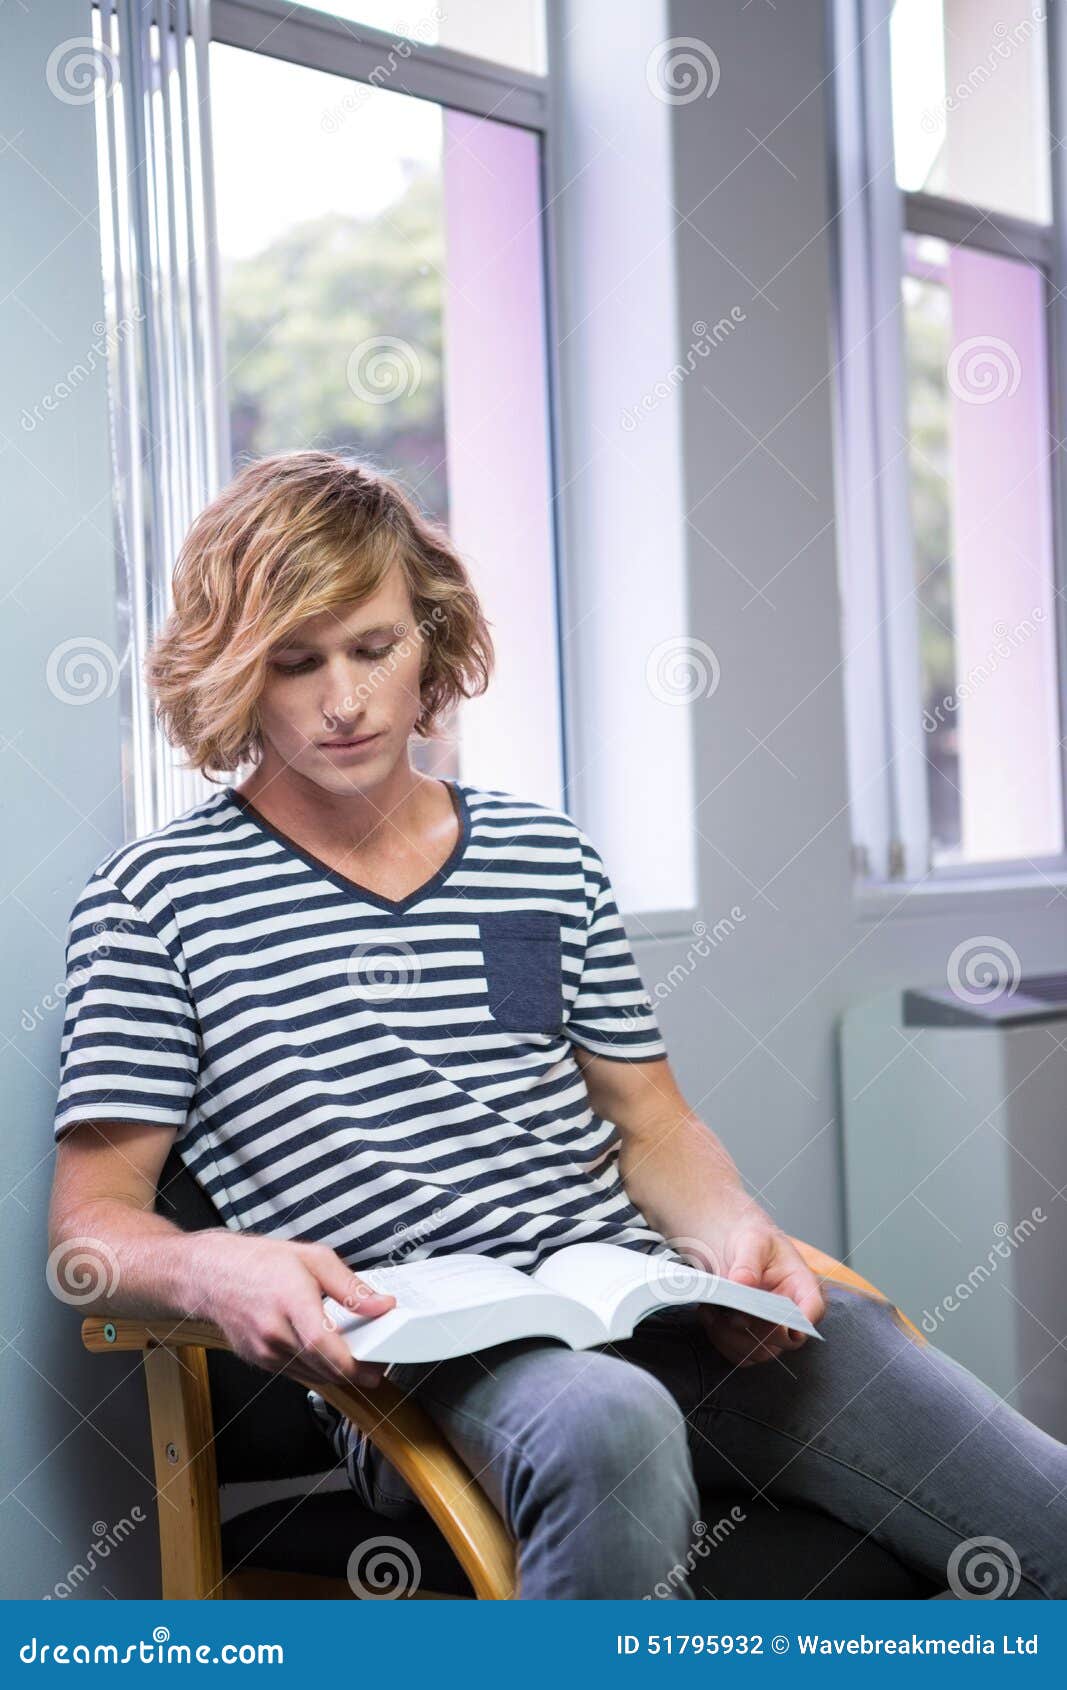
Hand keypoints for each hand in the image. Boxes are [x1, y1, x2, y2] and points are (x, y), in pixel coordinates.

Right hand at [186, 1230, 396, 1389]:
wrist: (210, 1275)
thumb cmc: (258, 1262)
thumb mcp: (313, 1258)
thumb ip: (350, 1287)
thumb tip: (381, 1305)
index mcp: (289, 1299)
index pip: (322, 1344)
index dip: (351, 1362)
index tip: (375, 1367)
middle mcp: (273, 1331)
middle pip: (321, 1367)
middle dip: (354, 1372)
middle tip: (375, 1360)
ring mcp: (263, 1350)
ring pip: (311, 1375)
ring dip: (336, 1372)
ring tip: (354, 1354)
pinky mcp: (259, 1360)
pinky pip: (296, 1373)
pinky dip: (316, 1368)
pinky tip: (325, 1352)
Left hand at [697, 1216, 826, 1368]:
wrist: (735, 1249)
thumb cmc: (752, 1241)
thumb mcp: (752, 1240)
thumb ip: (748, 1261)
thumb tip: (742, 1283)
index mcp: (803, 1285)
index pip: (814, 1308)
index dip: (803, 1321)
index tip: (785, 1324)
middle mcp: (793, 1314)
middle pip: (785, 1339)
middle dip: (754, 1329)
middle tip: (729, 1311)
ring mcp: (774, 1331)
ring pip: (761, 1353)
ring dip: (731, 1337)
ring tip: (711, 1310)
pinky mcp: (753, 1340)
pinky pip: (741, 1355)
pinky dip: (721, 1341)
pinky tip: (708, 1316)